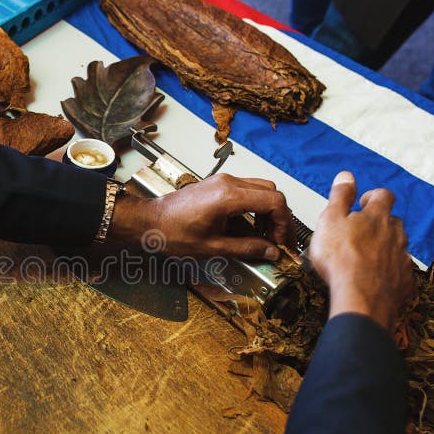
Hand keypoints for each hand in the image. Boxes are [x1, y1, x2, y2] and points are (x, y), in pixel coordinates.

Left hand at [109, 173, 294, 259]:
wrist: (149, 221)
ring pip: (260, 190)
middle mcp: (228, 183)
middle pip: (271, 193)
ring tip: (264, 237)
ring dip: (267, 213)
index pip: (274, 202)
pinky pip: (246, 191)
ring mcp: (223, 181)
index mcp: (229, 196)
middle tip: (278, 241)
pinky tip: (249, 228)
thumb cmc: (172, 232)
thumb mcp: (213, 247)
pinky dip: (254, 208)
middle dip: (279, 218)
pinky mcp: (217, 185)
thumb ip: (247, 248)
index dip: (284, 224)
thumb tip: (271, 251)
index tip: (282, 242)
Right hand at [308, 171, 414, 332]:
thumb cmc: (342, 260)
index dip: (373, 196)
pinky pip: (399, 270)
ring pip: (397, 245)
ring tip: (364, 256)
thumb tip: (346, 176)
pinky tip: (374, 277)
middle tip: (360, 231)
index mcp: (377, 217)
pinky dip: (389, 270)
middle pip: (392, 221)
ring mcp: (402, 257)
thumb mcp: (330, 220)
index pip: (383, 196)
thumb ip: (340, 196)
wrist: (361, 297)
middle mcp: (395, 234)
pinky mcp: (404, 280)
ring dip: (384, 246)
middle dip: (379, 223)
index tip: (362, 202)